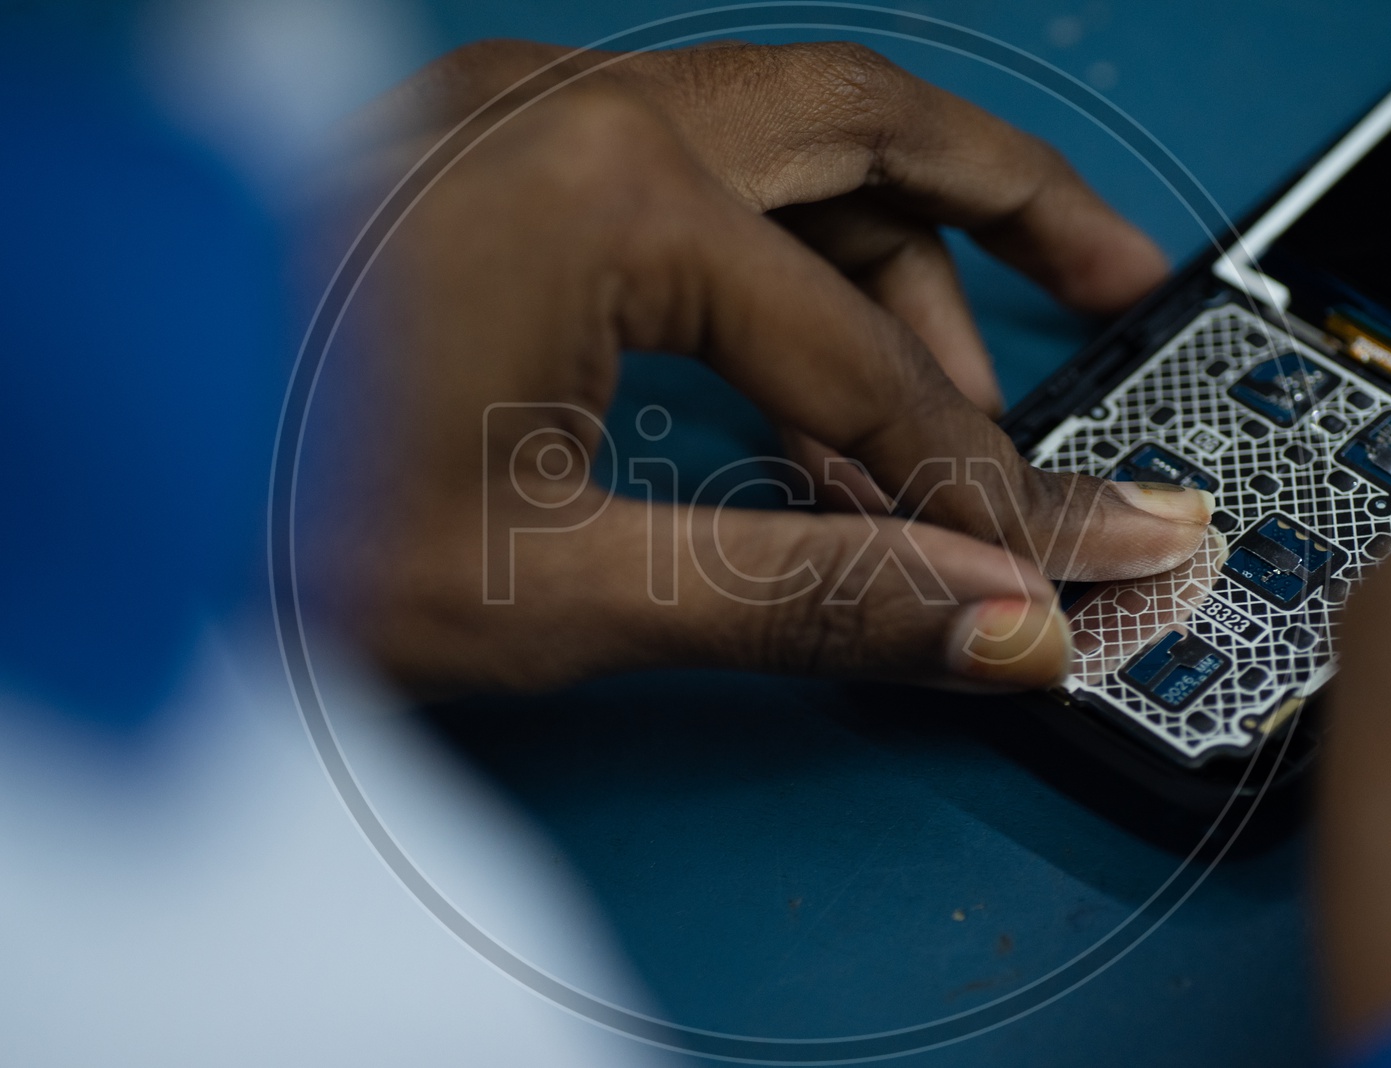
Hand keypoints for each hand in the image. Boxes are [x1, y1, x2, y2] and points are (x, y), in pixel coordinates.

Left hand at [311, 40, 1213, 696]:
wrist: (67, 456)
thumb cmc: (243, 508)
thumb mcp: (553, 582)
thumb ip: (803, 590)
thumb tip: (989, 615)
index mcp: (603, 182)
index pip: (871, 350)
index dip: (977, 476)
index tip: (1054, 546)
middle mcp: (571, 106)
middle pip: (866, 124)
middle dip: (1009, 202)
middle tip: (1116, 276)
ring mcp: (515, 114)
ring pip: (776, 137)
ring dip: (889, 246)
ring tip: (957, 384)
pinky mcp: (476, 157)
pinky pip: (683, 174)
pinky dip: (771, 260)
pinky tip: (794, 373)